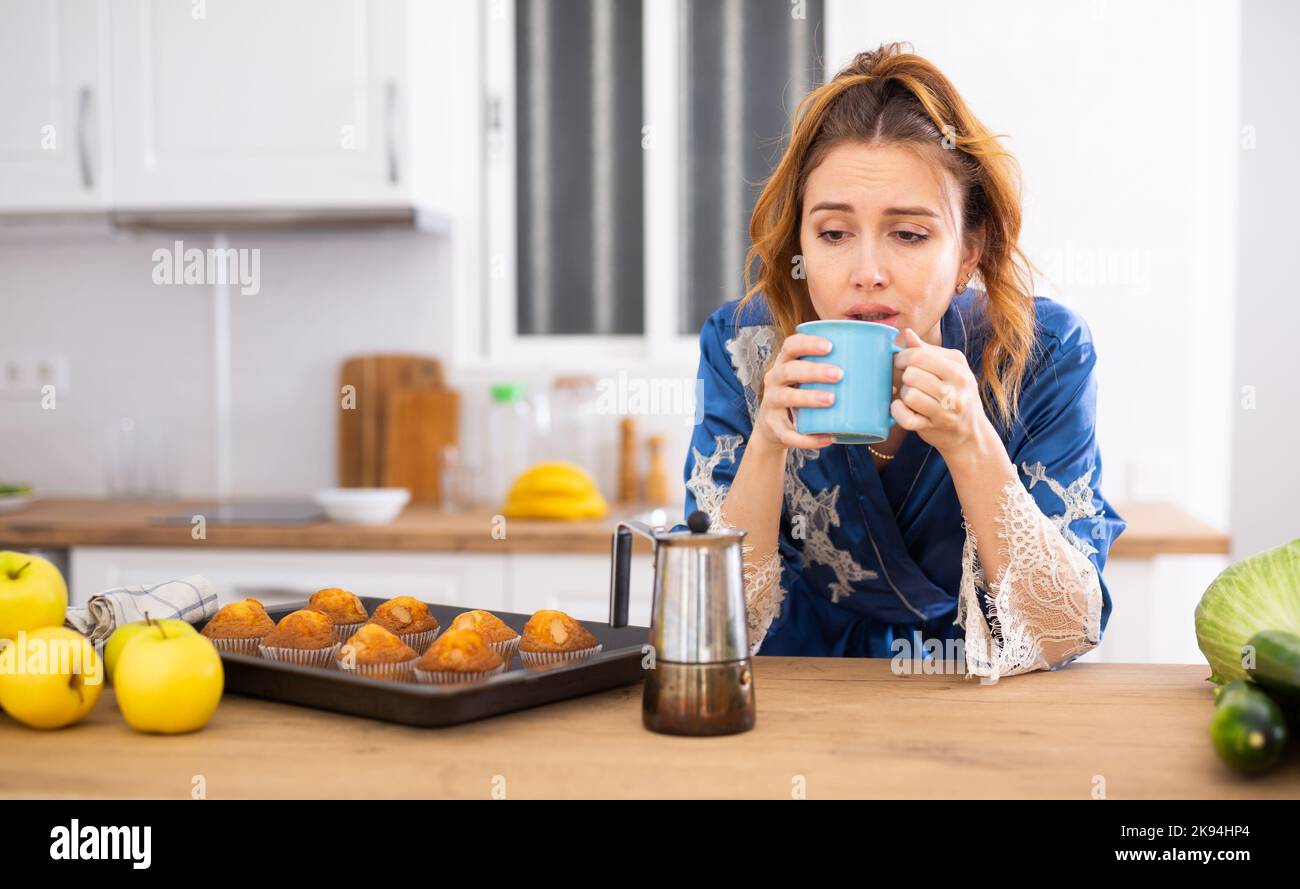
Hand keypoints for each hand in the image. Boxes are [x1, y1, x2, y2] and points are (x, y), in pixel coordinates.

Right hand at [753, 333, 840, 452]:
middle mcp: (774, 380)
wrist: (776, 428)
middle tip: (840, 374)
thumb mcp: (812, 379)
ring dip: (809, 398)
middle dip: (813, 371)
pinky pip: (789, 434)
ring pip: (786, 398)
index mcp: (785, 363)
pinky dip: (808, 438)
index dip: (808, 343)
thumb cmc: (805, 395)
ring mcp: (771, 404)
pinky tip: (827, 438)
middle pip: (788, 371)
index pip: (790, 346)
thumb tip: (892, 368)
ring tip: (832, 400)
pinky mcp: (774, 428)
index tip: (830, 346)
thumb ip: (841, 368)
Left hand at [891, 327, 992, 456]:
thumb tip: (908, 334)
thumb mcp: (952, 369)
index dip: (902, 357)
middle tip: (909, 382)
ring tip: (911, 396)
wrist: (971, 433)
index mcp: (957, 369)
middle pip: (911, 375)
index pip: (919, 356)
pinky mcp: (932, 427)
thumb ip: (928, 351)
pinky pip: (905, 418)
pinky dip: (898, 412)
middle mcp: (955, 389)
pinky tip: (901, 408)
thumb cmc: (957, 394)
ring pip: (908, 395)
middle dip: (904, 377)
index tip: (901, 363)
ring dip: (903, 395)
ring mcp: (945, 410)